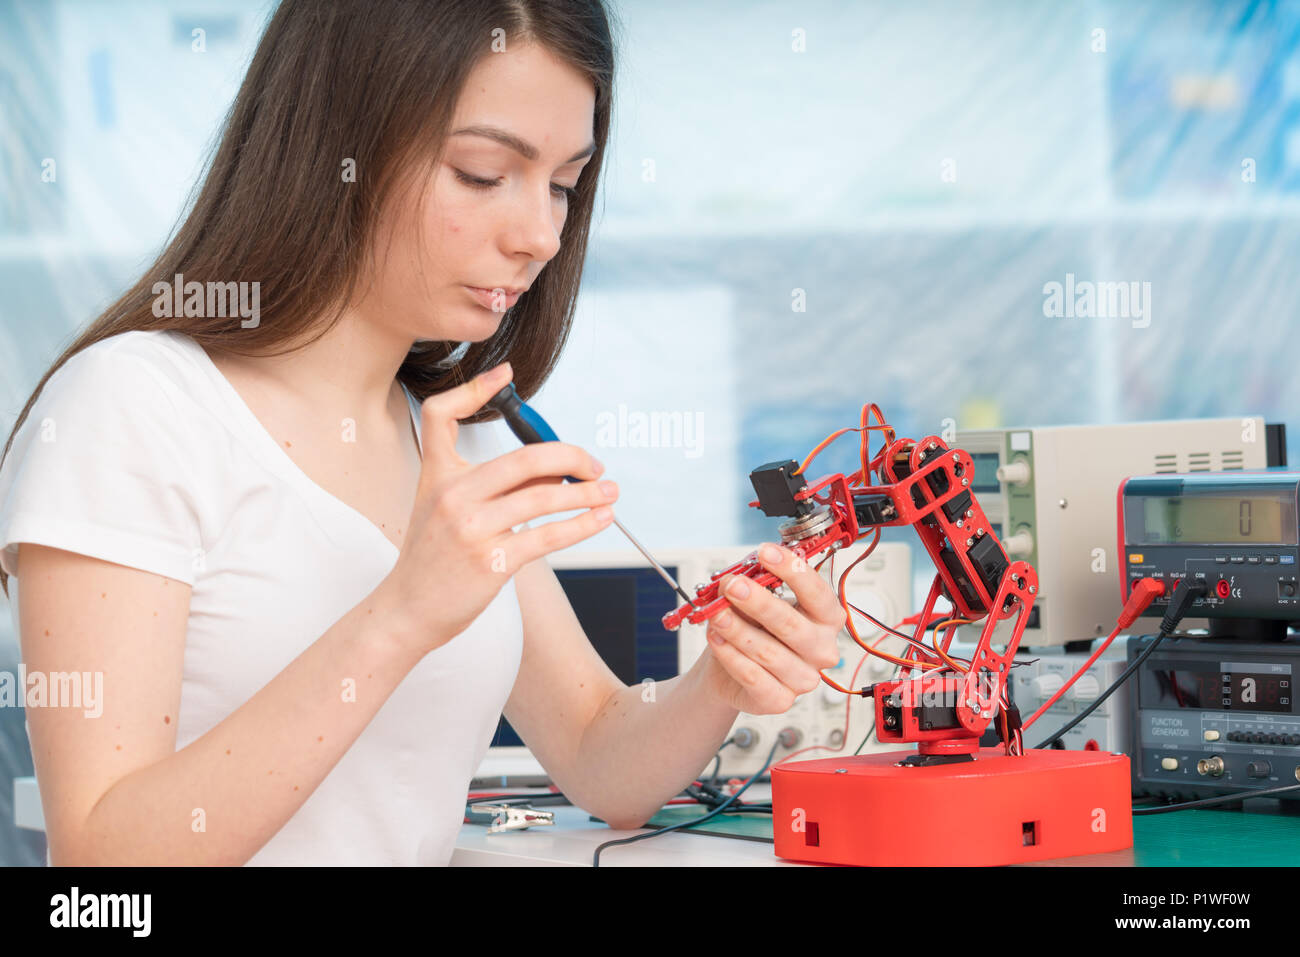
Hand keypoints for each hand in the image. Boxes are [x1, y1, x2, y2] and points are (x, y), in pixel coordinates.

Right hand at [383, 361, 618, 653]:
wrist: (409, 608)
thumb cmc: (434, 555)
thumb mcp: (450, 508)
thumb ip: (496, 484)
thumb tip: (556, 470)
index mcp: (437, 473)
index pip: (440, 415)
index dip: (473, 388)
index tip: (506, 375)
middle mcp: (452, 495)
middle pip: (523, 458)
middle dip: (571, 458)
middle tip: (595, 465)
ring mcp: (471, 528)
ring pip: (544, 498)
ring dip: (586, 494)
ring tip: (609, 492)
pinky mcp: (491, 562)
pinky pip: (548, 536)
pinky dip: (582, 525)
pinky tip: (600, 518)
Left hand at [701, 543, 845, 713]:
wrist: (730, 669)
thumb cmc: (753, 628)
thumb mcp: (755, 601)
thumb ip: (753, 587)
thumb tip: (738, 577)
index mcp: (826, 618)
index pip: (817, 592)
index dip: (792, 570)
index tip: (766, 551)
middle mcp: (822, 650)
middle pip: (792, 625)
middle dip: (759, 602)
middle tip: (732, 585)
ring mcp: (804, 679)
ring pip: (769, 652)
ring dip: (737, 629)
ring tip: (716, 614)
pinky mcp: (779, 700)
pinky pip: (753, 677)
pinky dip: (731, 656)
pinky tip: (717, 639)